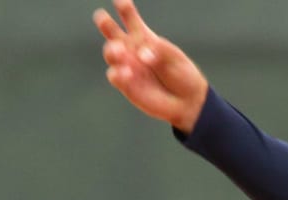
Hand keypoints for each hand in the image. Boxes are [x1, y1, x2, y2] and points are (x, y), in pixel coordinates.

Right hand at [93, 0, 207, 133]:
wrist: (186, 102)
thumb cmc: (182, 75)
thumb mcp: (174, 59)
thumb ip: (158, 53)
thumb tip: (140, 54)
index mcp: (144, 37)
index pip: (130, 19)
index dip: (124, 9)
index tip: (121, 0)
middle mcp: (131, 50)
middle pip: (113, 33)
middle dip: (105, 24)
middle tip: (101, 16)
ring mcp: (127, 66)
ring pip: (111, 54)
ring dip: (112, 50)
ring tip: (119, 50)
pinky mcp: (126, 85)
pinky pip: (116, 76)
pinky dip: (118, 73)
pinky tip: (127, 73)